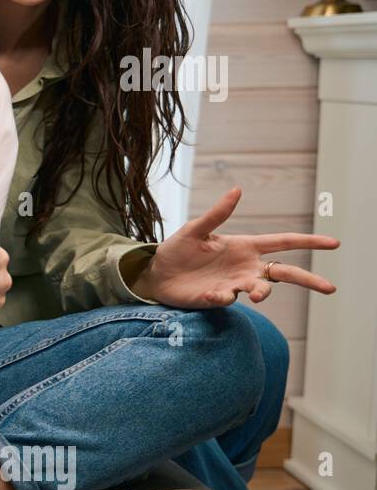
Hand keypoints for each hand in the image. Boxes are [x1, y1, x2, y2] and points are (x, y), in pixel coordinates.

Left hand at [133, 187, 338, 307]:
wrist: (156, 274)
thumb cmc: (177, 250)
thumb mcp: (195, 230)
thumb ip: (217, 215)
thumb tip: (237, 190)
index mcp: (245, 246)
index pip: (283, 243)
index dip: (308, 242)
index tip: (333, 243)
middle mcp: (246, 266)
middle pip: (286, 273)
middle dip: (309, 280)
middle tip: (330, 287)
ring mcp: (235, 284)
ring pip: (262, 290)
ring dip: (262, 293)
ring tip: (255, 296)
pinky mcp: (220, 298)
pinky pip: (229, 299)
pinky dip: (222, 297)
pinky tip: (209, 293)